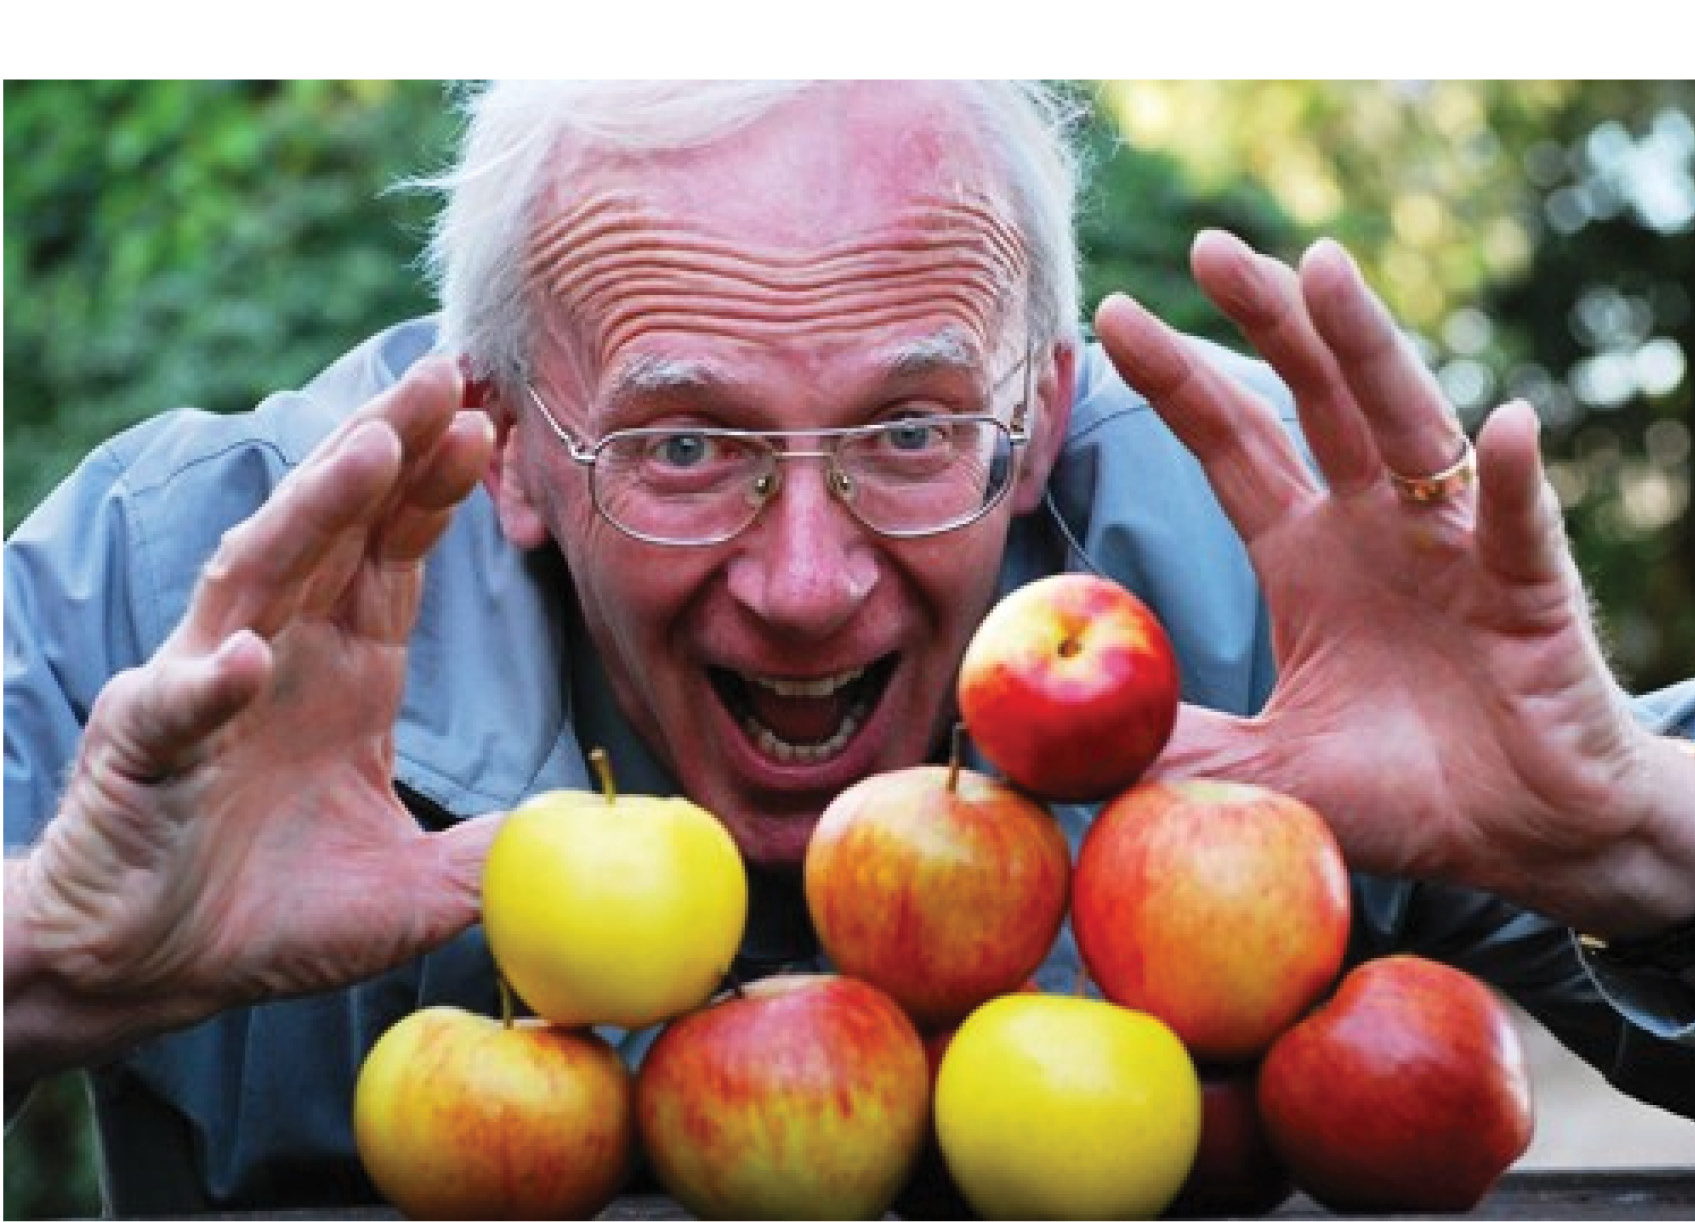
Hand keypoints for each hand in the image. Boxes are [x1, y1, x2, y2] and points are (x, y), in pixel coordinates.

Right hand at [12, 355, 499, 1055]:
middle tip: (445, 374)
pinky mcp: (141, 757)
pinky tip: (242, 661)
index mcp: (343, 670)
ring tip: (369, 451)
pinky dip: (204, 685)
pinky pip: (173, 710)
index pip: (395, 555)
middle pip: (335, 530)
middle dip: (388, 447)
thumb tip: (586, 839)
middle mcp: (276, 655)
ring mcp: (202, 691)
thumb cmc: (272, 914)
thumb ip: (491, 854)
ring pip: (257, 578)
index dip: (438, 491)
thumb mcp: (411, 889)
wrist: (147, 969)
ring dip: (311, 513)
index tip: (491, 427)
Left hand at [1094, 230, 1694, 934]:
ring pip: (1408, 425)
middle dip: (1266, 322)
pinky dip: (1511, 482)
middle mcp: (1373, 528)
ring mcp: (1452, 547)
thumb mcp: (1263, 767)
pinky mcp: (1527, 595)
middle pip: (1313, 400)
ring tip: (1325, 270)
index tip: (1112, 314)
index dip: (1178, 379)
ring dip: (1368, 349)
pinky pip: (1517, 528)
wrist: (1522, 837)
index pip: (1230, 444)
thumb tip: (1059, 745)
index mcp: (1303, 553)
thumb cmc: (1400, 790)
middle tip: (1208, 247)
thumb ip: (1174, 746)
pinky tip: (1502, 429)